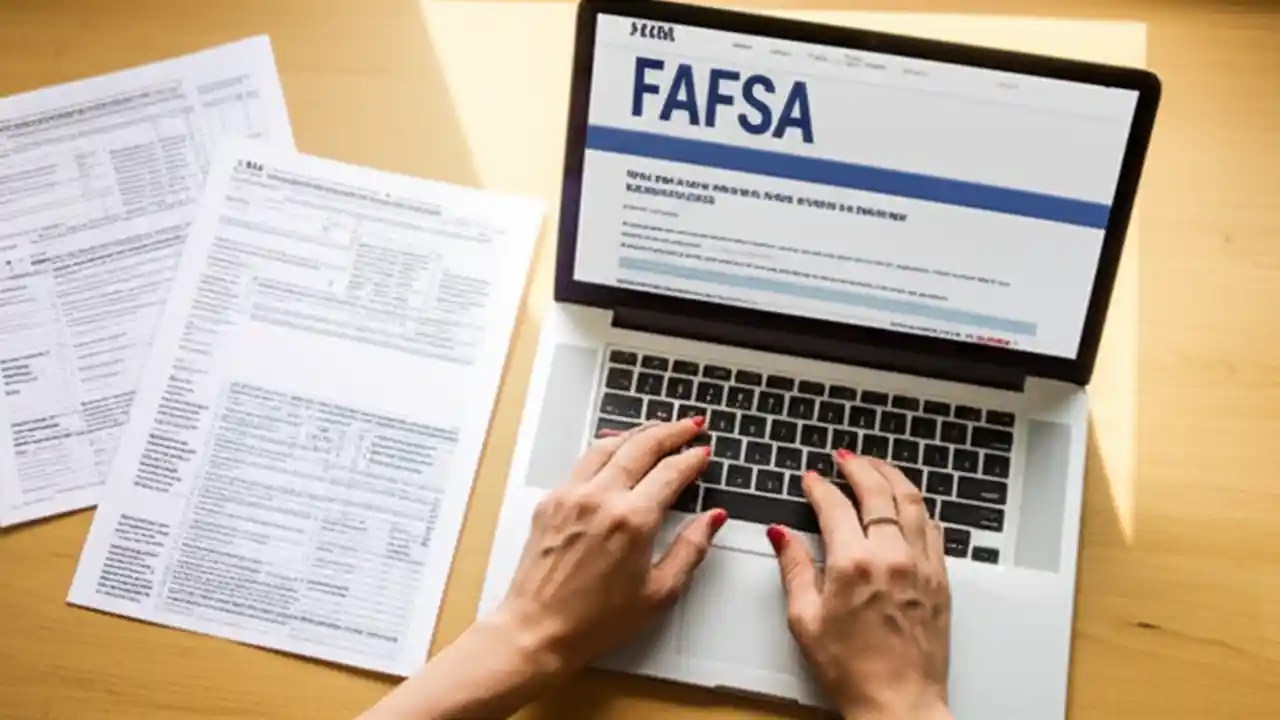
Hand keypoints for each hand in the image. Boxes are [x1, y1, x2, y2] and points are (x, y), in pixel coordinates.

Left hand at [490, 417, 727, 678]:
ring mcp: (571, 496)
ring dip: (638, 432)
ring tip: (657, 427)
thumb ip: (691, 548)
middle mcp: (600, 499)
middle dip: (671, 431)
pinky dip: (606, 447)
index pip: (671, 472)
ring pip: (609, 445)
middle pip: (642, 446)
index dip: (692, 458)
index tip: (703, 452)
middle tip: (690, 426)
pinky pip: (583, 461)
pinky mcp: (551, 501)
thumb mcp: (659, 592)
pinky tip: (615, 447)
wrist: (537, 630)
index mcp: (632, 521)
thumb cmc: (595, 621)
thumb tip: (712, 519)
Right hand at [769, 451, 951, 719]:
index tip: (810, 478)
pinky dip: (917, 506)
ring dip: (891, 476)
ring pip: (911, 501)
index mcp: (853, 565)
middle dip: (857, 466)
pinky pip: (933, 527)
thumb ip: (793, 568)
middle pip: (877, 491)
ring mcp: (921, 565)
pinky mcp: (940, 578)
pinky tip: (907, 502)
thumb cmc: (852, 671)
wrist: (900, 703)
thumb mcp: (805, 620)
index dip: (819, 486)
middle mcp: (892, 557)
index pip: (834, 506)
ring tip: (876, 466)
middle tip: (844, 457)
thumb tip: (781, 535)